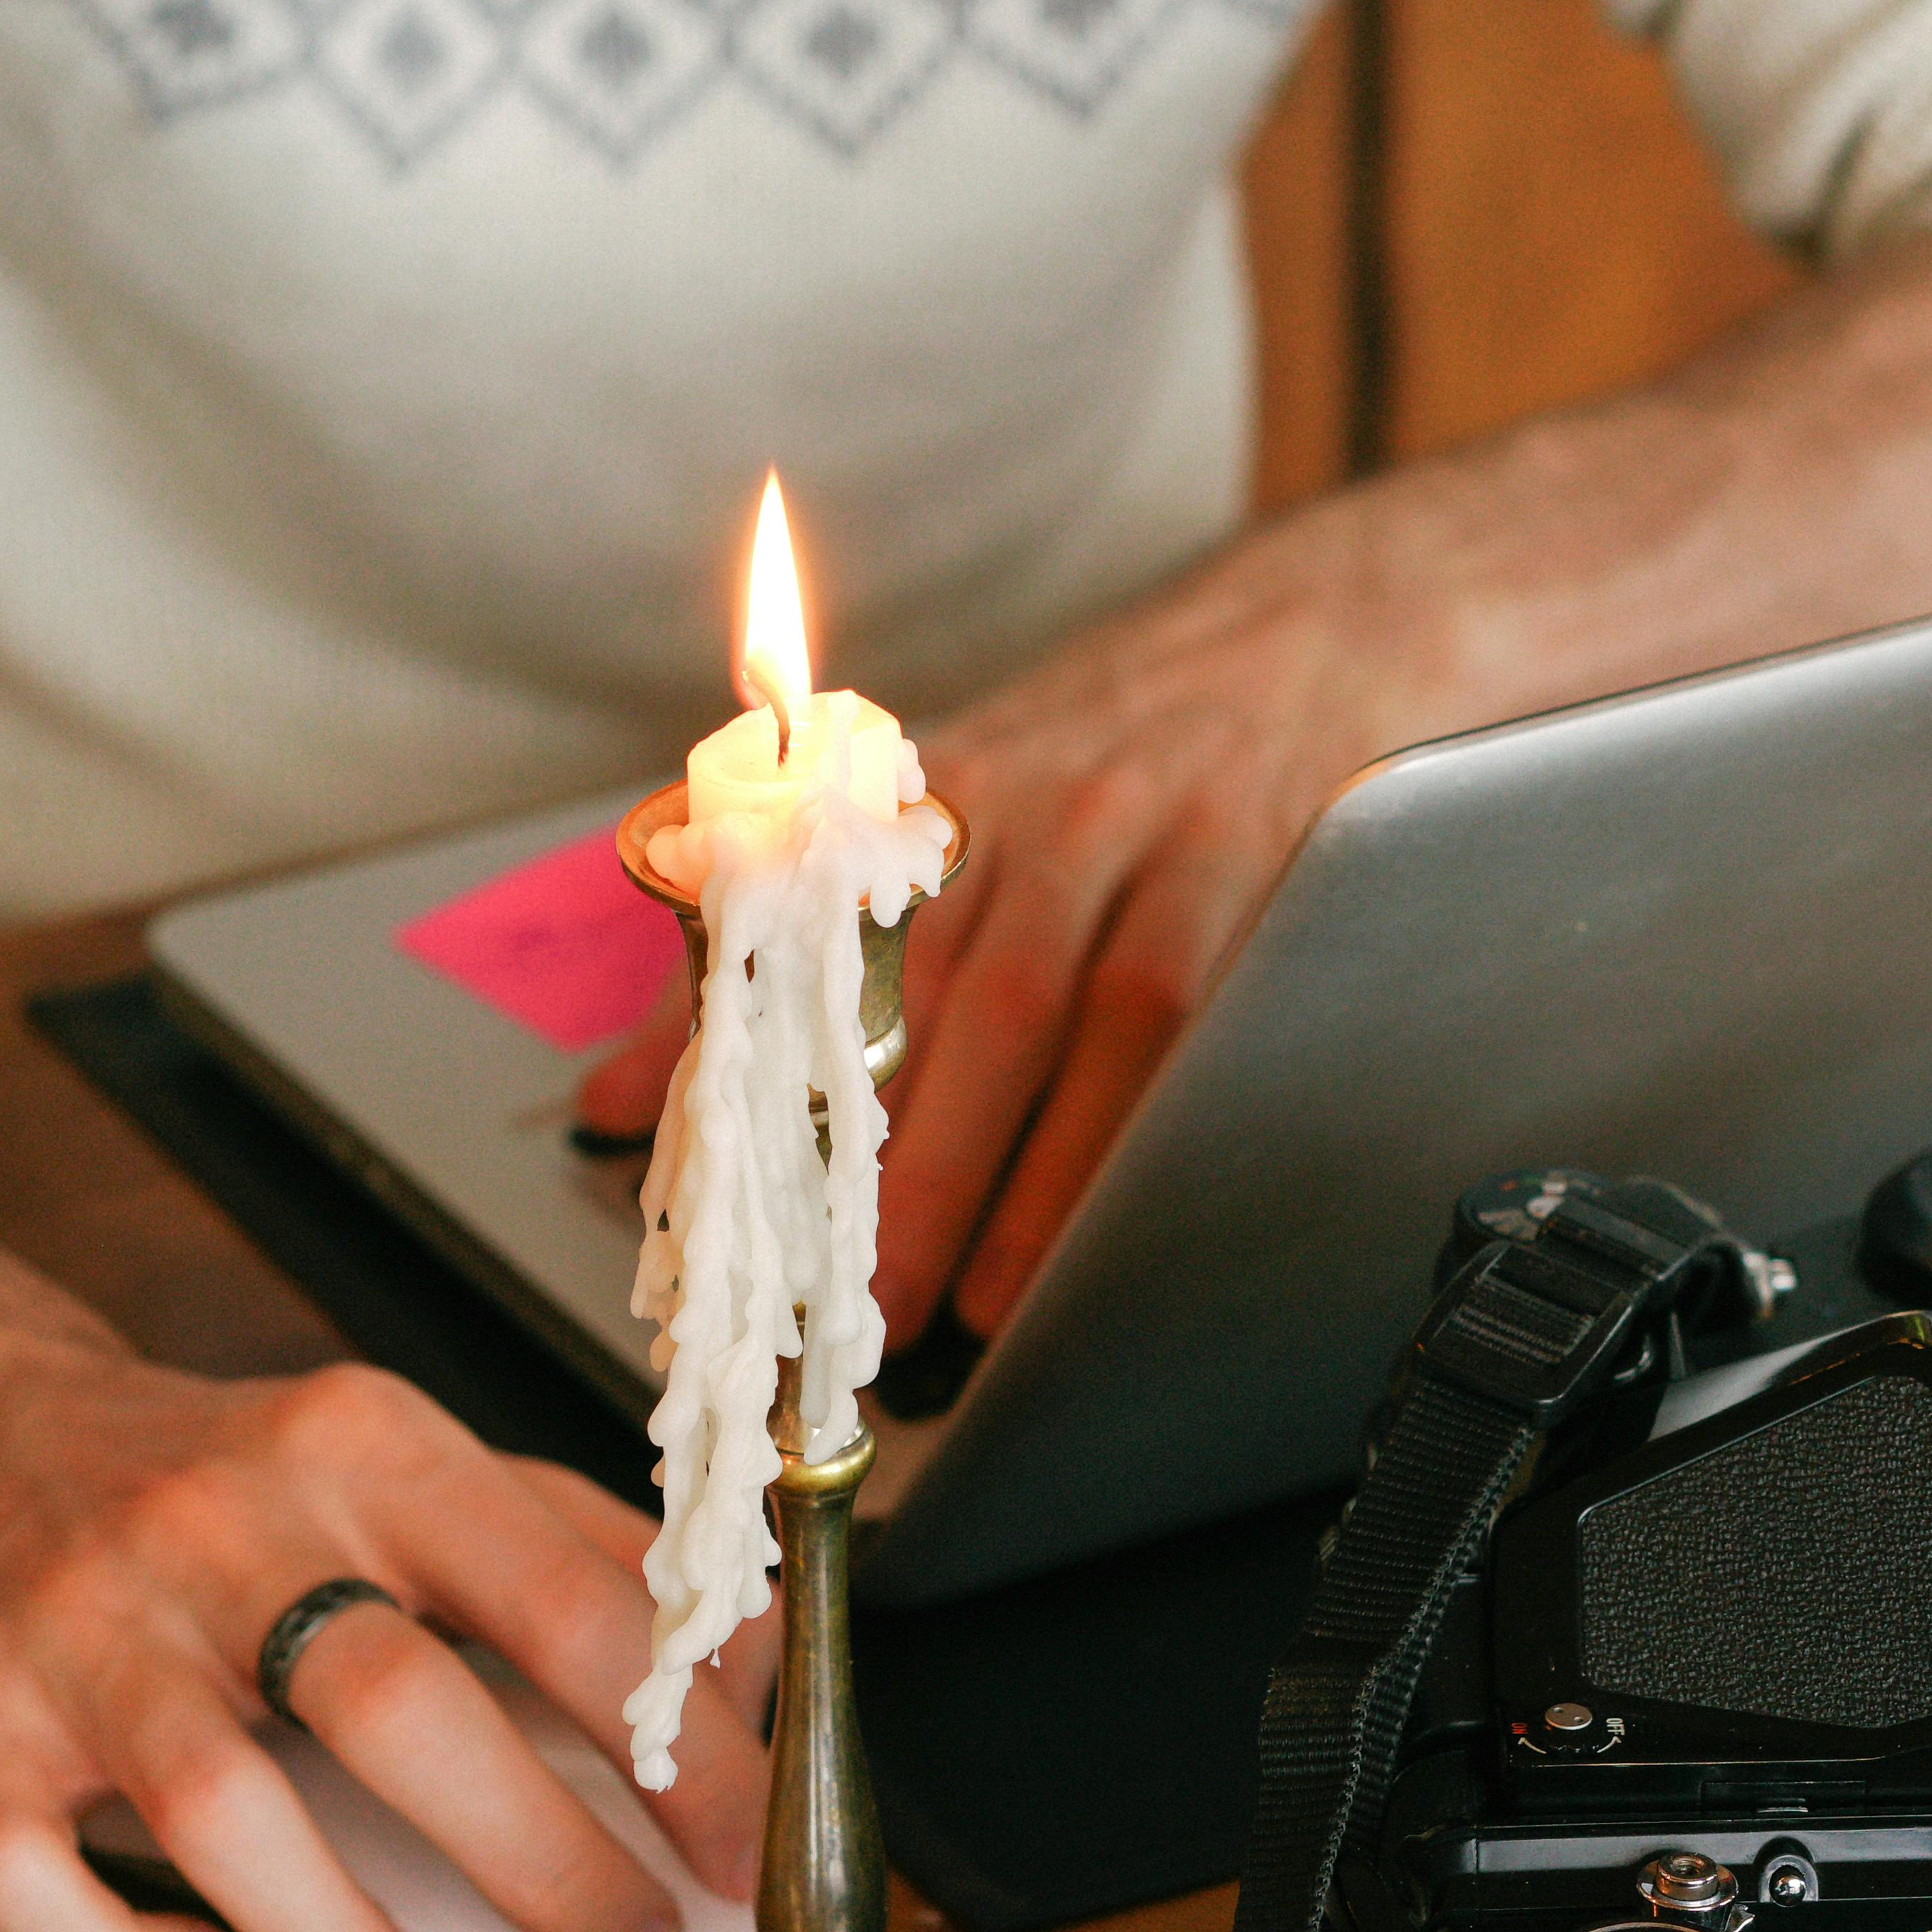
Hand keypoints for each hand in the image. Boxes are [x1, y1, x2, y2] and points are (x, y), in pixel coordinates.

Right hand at [0, 1262, 769, 1931]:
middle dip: (545, 1864)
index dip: (676, 1745)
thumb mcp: (408, 1460)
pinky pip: (35, 1893)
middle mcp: (218, 1530)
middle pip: (401, 1709)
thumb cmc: (225, 1479)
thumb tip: (737, 1672)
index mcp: (363, 1450)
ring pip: (223, 1815)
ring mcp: (80, 1636)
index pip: (561, 1603)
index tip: (739, 1852)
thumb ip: (577, 1550)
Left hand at [575, 507, 1424, 1341]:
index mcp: (925, 795)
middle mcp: (1034, 806)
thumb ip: (766, 940)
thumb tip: (617, 1099)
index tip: (727, 1200)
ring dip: (1017, 1173)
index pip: (812, 940)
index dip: (762, 1074)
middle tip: (850, 1299)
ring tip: (968, 1304)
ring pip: (1071, 1017)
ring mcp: (1153, 838)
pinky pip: (1193, 1023)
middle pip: (948, 995)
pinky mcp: (1257, 873)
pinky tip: (1115, 1230)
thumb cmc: (1107, 748)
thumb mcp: (926, 811)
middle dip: (893, 1161)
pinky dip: (1139, 1136)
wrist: (1314, 627)